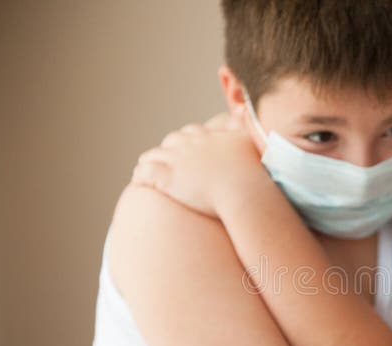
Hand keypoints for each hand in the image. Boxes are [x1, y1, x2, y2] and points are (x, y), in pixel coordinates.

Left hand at [131, 113, 264, 217]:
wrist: (241, 189)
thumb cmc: (251, 170)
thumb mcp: (251, 140)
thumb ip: (247, 125)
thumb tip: (247, 109)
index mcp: (208, 136)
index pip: (192, 134)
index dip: (188, 143)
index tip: (188, 151)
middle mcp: (189, 143)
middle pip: (172, 142)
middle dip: (169, 151)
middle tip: (167, 162)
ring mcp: (176, 159)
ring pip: (154, 155)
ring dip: (151, 162)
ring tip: (147, 171)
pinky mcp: (166, 177)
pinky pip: (145, 173)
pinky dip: (141, 176)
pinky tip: (140, 183)